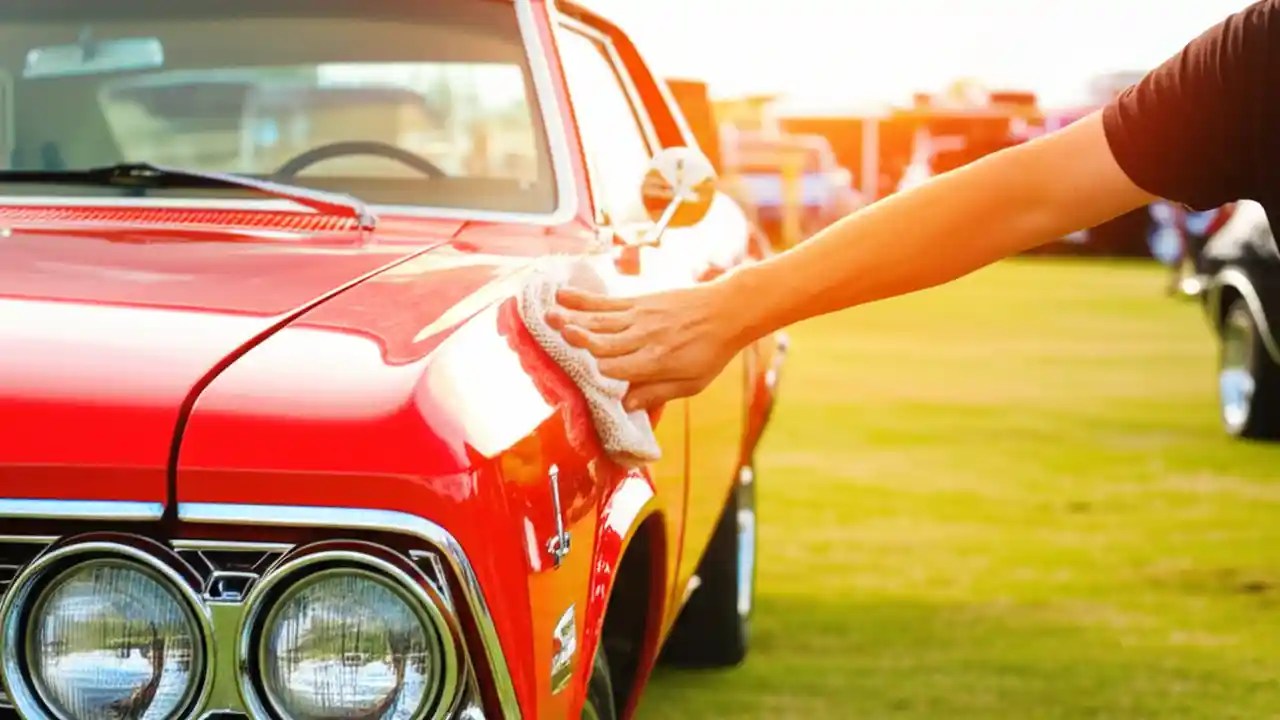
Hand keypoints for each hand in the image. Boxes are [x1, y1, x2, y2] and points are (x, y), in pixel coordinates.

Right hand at [547, 279, 749, 410]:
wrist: (727, 310)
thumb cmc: (711, 352)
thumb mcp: (691, 383)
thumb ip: (657, 393)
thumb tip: (625, 406)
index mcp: (655, 362)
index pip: (615, 370)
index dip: (595, 374)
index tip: (575, 377)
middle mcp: (643, 338)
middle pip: (602, 342)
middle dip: (575, 340)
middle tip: (549, 334)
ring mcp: (640, 317)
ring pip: (600, 320)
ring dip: (572, 317)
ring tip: (547, 315)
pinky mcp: (639, 301)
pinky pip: (606, 302)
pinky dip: (584, 299)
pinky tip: (564, 295)